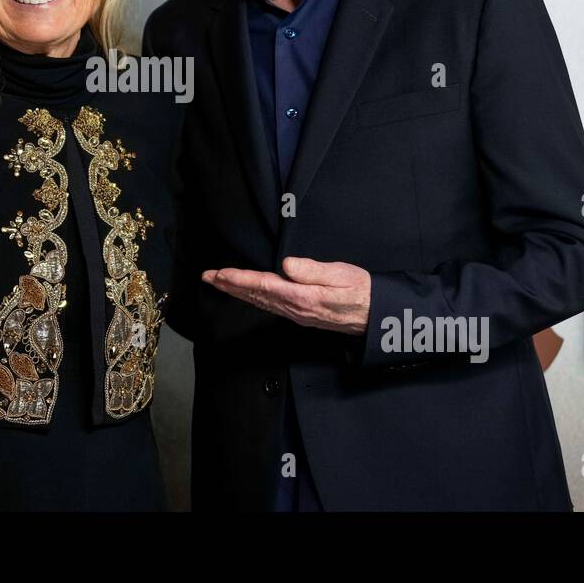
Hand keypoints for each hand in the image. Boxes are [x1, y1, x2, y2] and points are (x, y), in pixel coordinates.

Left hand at [201, 257, 371, 334]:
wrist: (376, 316)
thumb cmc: (362, 291)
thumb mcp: (342, 274)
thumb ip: (313, 271)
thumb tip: (287, 266)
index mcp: (304, 297)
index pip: (264, 286)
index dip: (240, 279)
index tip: (220, 274)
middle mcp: (296, 308)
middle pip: (256, 296)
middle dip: (230, 286)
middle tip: (207, 277)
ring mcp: (297, 314)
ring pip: (260, 302)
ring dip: (238, 292)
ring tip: (219, 282)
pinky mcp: (300, 314)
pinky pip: (270, 306)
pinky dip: (253, 298)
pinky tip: (246, 293)